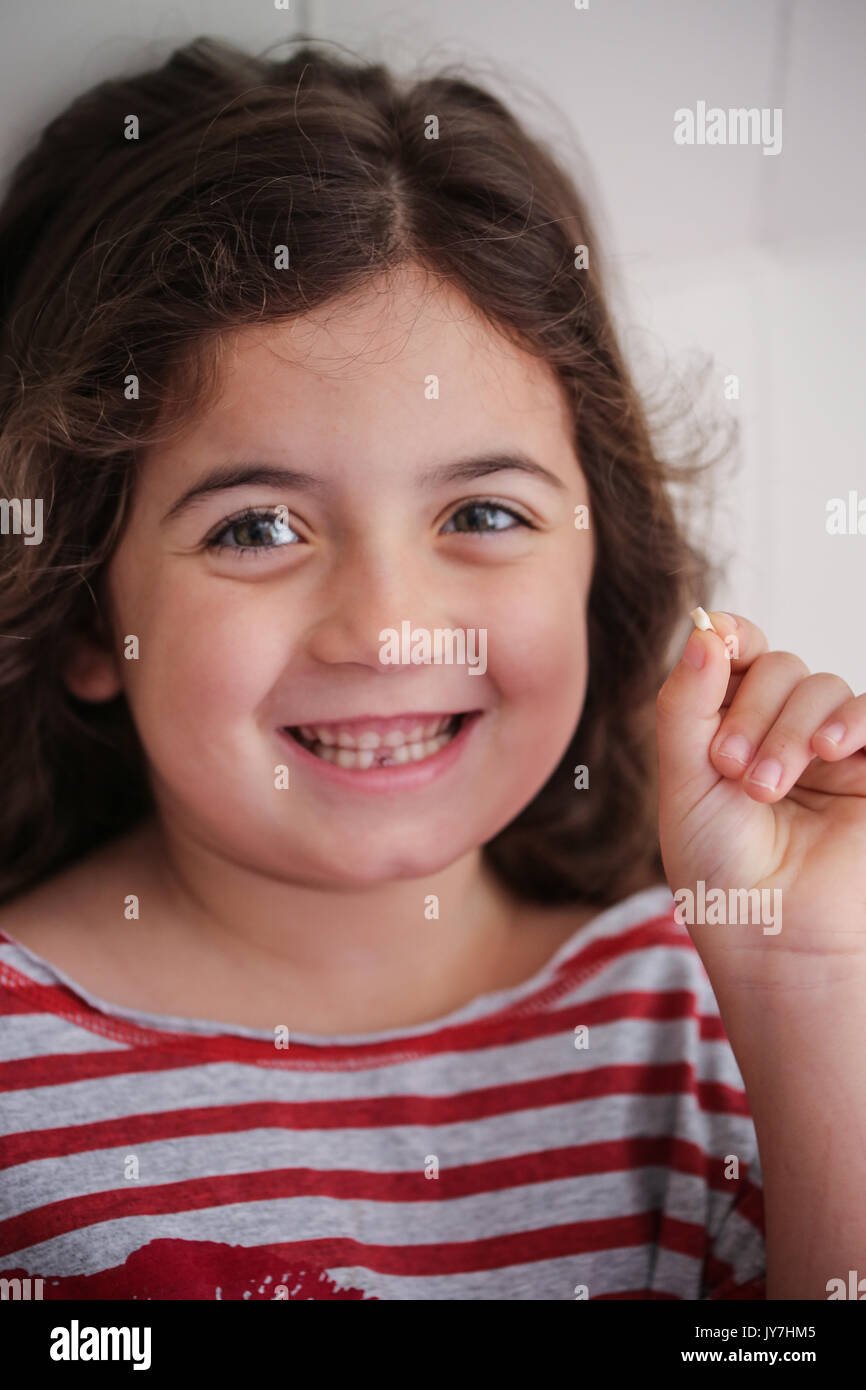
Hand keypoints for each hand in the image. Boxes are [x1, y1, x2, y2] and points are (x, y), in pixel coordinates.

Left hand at [655, 610, 865, 996]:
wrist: (773, 938)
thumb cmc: (719, 871)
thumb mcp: (684, 784)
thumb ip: (687, 705)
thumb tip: (705, 627)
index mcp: (728, 723)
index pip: (736, 650)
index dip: (730, 637)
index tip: (721, 647)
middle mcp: (780, 727)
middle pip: (778, 666)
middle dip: (753, 712)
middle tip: (732, 770)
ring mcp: (831, 748)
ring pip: (822, 687)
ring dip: (792, 729)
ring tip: (767, 789)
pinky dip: (854, 719)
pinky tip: (831, 750)